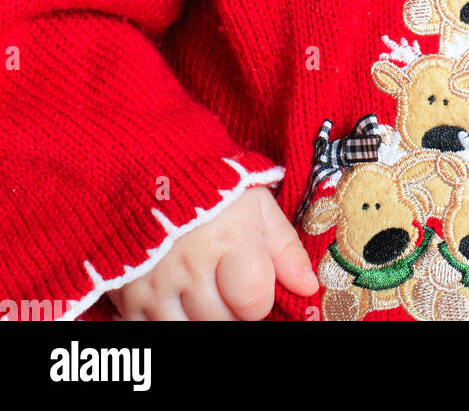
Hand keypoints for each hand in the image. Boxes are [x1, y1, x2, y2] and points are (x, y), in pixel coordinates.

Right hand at [110, 185, 318, 320]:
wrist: (146, 167)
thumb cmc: (212, 186)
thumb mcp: (256, 206)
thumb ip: (285, 248)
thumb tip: (309, 287)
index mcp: (229, 240)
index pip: (254, 303)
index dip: (258, 297)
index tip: (252, 277)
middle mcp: (190, 266)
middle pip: (223, 321)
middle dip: (230, 305)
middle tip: (223, 276)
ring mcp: (155, 284)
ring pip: (190, 331)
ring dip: (200, 314)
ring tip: (201, 283)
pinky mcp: (127, 297)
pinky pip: (154, 332)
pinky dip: (169, 319)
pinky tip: (175, 294)